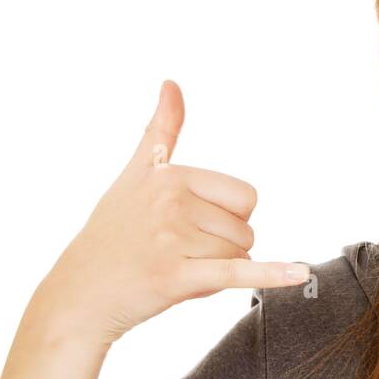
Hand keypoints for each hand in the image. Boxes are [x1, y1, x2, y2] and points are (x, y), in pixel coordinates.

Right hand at [35, 80, 309, 345]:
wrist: (79, 295)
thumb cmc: (112, 235)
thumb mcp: (134, 175)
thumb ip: (160, 130)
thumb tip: (172, 82)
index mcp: (170, 174)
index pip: (244, 197)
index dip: (224, 219)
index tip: (185, 227)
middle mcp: (171, 201)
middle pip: (246, 228)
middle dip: (223, 247)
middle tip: (179, 253)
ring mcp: (172, 239)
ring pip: (241, 255)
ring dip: (217, 270)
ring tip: (175, 269)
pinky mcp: (175, 278)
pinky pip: (237, 273)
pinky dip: (271, 275)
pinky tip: (299, 273)